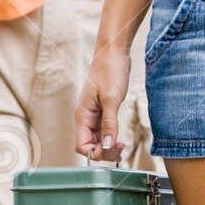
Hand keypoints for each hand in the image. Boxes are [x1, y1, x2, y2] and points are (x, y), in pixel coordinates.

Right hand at [74, 44, 129, 161]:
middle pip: (89, 145)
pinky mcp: (102, 111)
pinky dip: (110, 138)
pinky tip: (120, 139)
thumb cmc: (110, 71)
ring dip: (107, 146)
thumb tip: (106, 146)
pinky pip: (103, 131)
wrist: (113, 52)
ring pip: (96, 140)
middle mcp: (85, 117)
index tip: (112, 149)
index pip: (82, 145)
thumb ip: (109, 124)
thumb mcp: (111, 98)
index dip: (95, 152)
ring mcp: (93, 115)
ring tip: (122, 146)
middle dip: (103, 151)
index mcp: (82, 115)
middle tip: (121, 149)